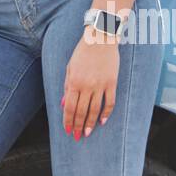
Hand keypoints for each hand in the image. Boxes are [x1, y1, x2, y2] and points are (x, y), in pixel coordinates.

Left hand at [62, 24, 119, 140]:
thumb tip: (64, 104)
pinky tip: (102, 122)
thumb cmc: (82, 52)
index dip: (68, 120)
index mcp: (74, 82)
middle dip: (78, 126)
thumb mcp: (70, 68)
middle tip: (77, 137)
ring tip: (87, 133)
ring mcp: (100, 85)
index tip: (67, 130)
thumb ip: (67, 86)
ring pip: (95, 110)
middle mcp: (87, 86)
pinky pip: (110, 103)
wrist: (100, 39)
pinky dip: (106, 114)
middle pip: (82, 111)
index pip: (70, 107)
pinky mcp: (112, 83)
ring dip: (90, 124)